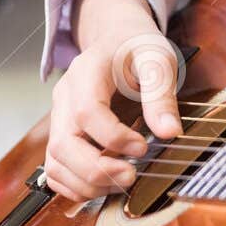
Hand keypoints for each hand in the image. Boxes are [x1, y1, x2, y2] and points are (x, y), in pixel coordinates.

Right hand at [43, 0, 182, 201]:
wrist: (117, 40)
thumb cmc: (137, 48)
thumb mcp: (158, 60)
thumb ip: (161, 95)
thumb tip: (169, 132)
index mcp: (87, 72)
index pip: (87, 112)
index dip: (113, 137)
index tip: (143, 147)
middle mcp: (65, 97)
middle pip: (63, 144)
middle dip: (96, 170)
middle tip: (131, 176)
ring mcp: (60, 117)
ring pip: (55, 162)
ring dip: (87, 183)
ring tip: (122, 182)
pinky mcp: (63, 134)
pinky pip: (56, 169)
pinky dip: (75, 186)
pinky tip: (105, 185)